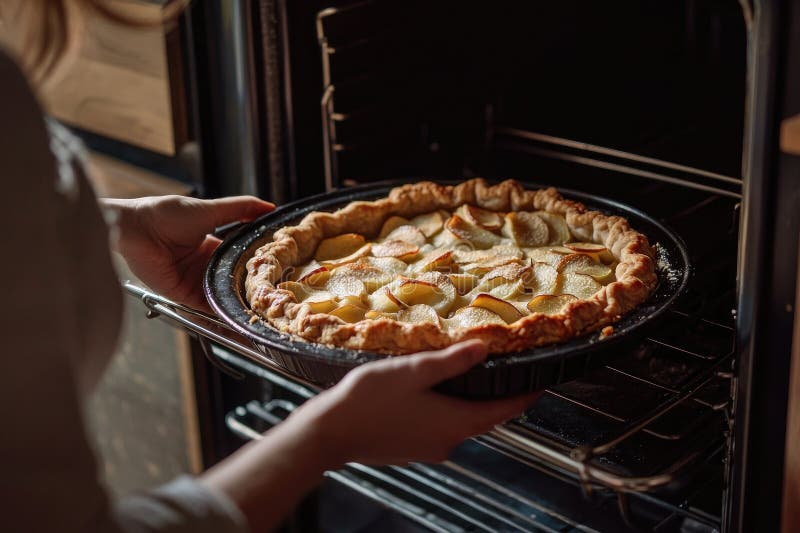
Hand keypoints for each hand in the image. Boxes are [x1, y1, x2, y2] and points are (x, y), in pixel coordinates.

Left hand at [103, 195, 273, 308]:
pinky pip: (206, 310)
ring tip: (261, 318)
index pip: (241, 263)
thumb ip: (241, 208)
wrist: (136, 228)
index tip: (279, 274)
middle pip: (233, 284)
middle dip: (250, 294)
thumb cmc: (166, 214)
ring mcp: (195, 283)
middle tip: (274, 301)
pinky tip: (237, 322)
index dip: (258, 269)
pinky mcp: (183, 296)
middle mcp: (205, 268)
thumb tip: (269, 206)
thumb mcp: (210, 209)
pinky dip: (220, 318)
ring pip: (222, 300)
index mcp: (213, 248)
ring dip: (238, 309)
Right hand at [201, 340, 539, 531]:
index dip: (527, 393)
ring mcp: (430, 448)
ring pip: (463, 421)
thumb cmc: (370, 399)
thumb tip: (484, 348)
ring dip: (473, 400)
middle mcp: (449, 441)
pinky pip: (443, 426)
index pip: (507, 409)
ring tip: (476, 373)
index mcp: (457, 422)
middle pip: (487, 416)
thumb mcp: (413, 371)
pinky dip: (451, 408)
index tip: (543, 379)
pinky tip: (438, 391)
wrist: (330, 433)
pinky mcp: (413, 448)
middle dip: (500, 394)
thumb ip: (451, 361)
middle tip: (510, 367)